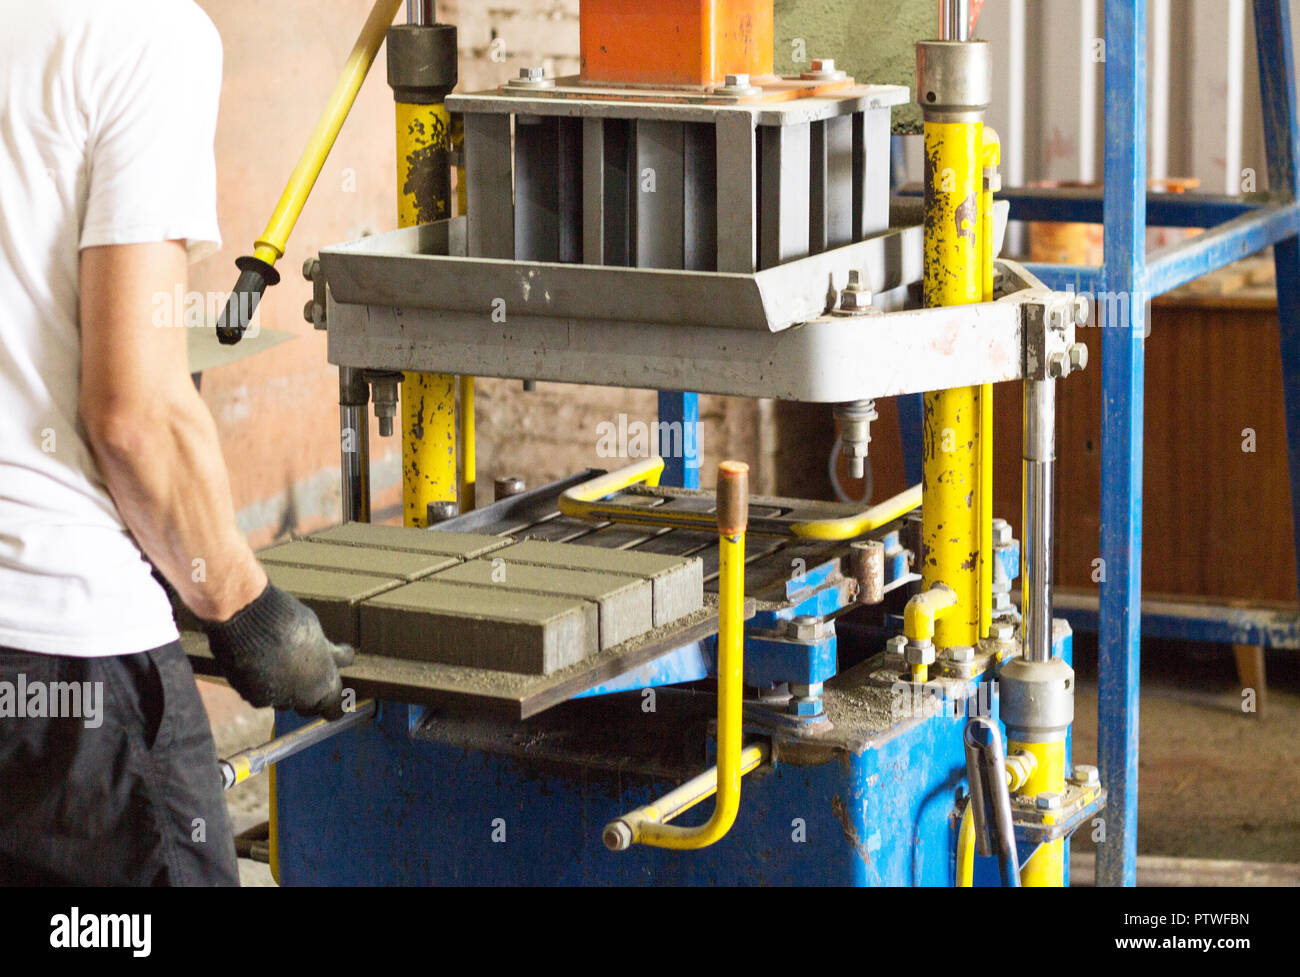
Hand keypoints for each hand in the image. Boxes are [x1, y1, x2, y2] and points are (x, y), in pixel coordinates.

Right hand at [202, 584, 354, 719]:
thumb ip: (329, 653)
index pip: (335, 710)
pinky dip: (260, 680)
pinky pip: (258, 691)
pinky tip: (257, 659)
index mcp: (322, 686)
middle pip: (307, 705)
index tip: (332, 687)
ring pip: (281, 698)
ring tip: (278, 657)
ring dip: (283, 685)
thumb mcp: (318, 635)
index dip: (335, 701)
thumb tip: (344, 657)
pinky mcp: (245, 694)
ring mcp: (269, 699)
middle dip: (308, 691)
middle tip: (306, 669)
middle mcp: (297, 699)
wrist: (244, 618)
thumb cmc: (289, 622)